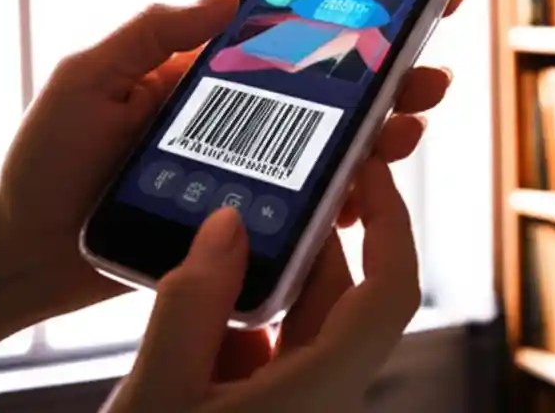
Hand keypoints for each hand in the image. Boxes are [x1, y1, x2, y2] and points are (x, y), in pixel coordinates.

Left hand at [0, 0, 461, 314]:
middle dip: (388, 75)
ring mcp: (243, 168)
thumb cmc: (45, 159)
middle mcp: (234, 114)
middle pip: (328, 89)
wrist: (21, 252)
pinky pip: (308, 204)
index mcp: (203, 70)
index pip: (286, 29)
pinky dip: (346, 194)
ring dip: (381, 131)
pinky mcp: (242, 218)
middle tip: (432, 70)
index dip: (348, 9)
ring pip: (330, 145)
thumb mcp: (88, 76)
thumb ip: (152, 32)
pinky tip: (369, 186)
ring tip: (411, 122)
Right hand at [101, 156, 419, 412]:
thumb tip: (228, 223)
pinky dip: (231, 319)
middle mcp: (319, 396)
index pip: (390, 292)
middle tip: (265, 176)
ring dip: (257, 276)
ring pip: (293, 322)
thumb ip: (193, 305)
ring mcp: (289, 407)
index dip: (393, 222)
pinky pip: (259, 351)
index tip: (367, 167)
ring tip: (214, 225)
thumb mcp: (161, 395)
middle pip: (338, 296)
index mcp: (321, 390)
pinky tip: (189, 295)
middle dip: (304, 236)